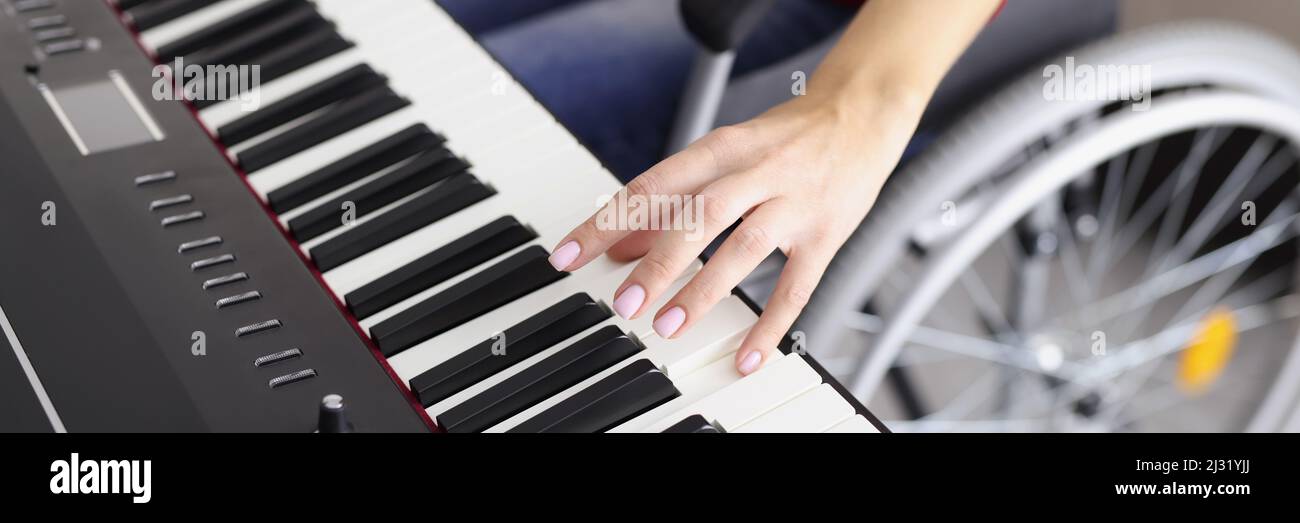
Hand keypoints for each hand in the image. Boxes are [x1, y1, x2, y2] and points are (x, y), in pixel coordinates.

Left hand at [548, 89, 922, 374]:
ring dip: (702, 289)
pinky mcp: (826, 233)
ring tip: (667, 326)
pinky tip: (746, 355)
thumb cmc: (783, 140)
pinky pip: (796, 287)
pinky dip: (770, 325)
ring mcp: (793, 203)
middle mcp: (754, 172)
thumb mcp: (723, 158)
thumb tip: (615, 247)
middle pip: (696, 215)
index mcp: (720, 149)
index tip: (567, 256)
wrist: (861, 113)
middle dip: (655, 262)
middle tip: (624, 303)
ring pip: (742, 247)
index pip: (651, 186)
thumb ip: (670, 202)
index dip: (606, 222)